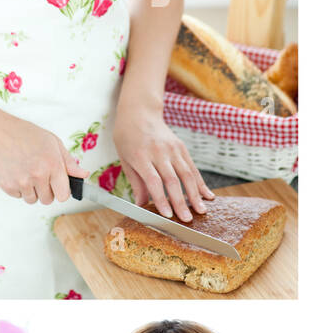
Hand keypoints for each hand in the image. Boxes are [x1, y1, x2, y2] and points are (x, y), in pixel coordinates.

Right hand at [0, 107, 86, 204]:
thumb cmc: (23, 134)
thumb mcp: (52, 142)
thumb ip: (68, 162)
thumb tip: (83, 175)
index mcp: (52, 165)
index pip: (63, 195)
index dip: (61, 190)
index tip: (57, 185)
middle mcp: (37, 175)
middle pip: (48, 200)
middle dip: (46, 190)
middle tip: (40, 176)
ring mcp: (21, 182)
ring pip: (33, 200)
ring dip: (32, 191)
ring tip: (27, 173)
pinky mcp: (7, 186)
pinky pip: (19, 196)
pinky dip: (19, 189)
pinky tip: (16, 173)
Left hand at [113, 100, 211, 221]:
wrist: (139, 112)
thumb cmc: (127, 138)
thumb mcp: (125, 159)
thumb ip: (136, 182)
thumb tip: (140, 205)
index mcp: (140, 156)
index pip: (154, 181)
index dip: (161, 199)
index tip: (167, 215)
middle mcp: (159, 152)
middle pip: (172, 180)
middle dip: (181, 202)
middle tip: (187, 219)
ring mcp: (173, 149)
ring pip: (187, 174)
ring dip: (195, 194)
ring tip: (201, 211)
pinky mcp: (182, 148)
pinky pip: (193, 168)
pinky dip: (201, 183)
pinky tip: (208, 196)